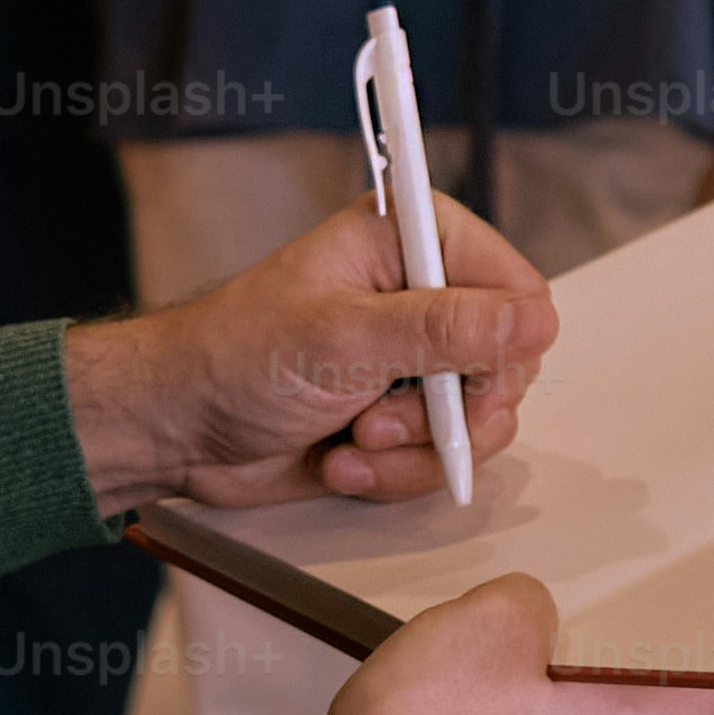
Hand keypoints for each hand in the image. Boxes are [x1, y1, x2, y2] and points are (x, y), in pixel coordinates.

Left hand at [67, 197, 554, 512]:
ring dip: (418, 449)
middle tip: (382, 420)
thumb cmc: (235, 358)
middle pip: (508, 364)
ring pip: (482, 420)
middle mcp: (423, 294)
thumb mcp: (341, 338)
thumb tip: (534, 320)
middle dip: (450, 412)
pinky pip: (445, 456)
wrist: (180, 428)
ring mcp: (415, 360)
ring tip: (353, 443)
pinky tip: (343, 462)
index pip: (516, 289)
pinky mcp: (404, 415)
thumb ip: (444, 329)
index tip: (463, 384)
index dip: (501, 345)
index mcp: (412, 241)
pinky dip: (398, 473)